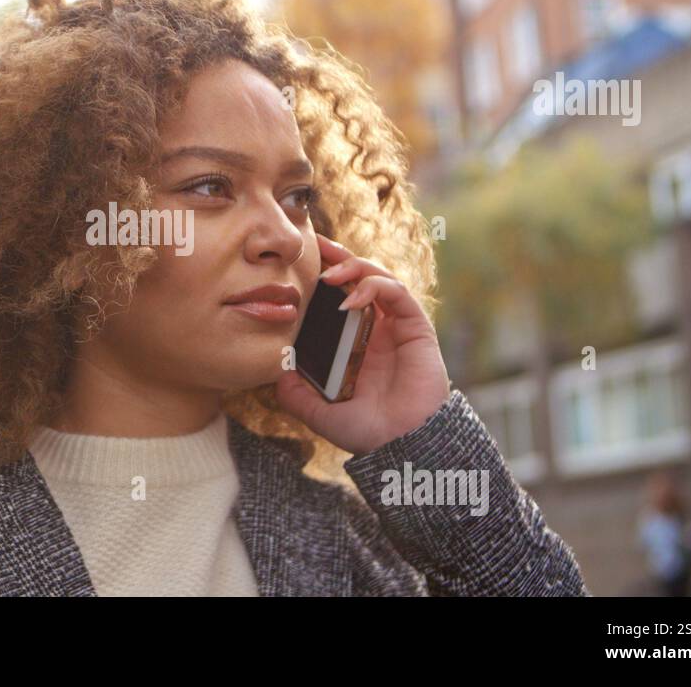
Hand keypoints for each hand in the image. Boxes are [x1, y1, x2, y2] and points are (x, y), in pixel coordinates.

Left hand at [276, 233, 450, 455]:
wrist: (402, 446)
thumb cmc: (368, 432)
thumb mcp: (319, 412)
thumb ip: (295, 394)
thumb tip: (274, 372)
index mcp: (355, 343)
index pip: (338, 296)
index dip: (323, 275)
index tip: (298, 263)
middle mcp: (376, 329)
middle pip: (359, 278)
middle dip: (338, 257)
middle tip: (315, 244)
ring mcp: (396, 326)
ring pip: (378, 277)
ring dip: (354, 267)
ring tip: (328, 275)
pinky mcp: (415, 327)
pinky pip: (396, 293)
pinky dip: (374, 287)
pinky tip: (350, 298)